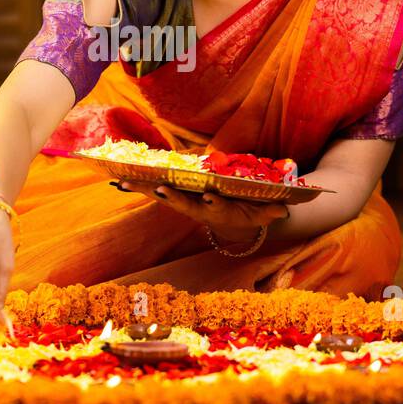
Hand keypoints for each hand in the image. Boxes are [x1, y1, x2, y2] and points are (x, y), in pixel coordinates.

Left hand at [116, 180, 288, 244]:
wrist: (232, 223)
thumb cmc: (250, 214)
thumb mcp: (262, 214)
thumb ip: (270, 212)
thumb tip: (284, 210)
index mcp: (219, 211)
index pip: (215, 208)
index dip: (212, 204)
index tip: (209, 198)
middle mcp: (197, 208)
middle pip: (182, 203)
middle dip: (170, 197)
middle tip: (158, 190)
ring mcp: (184, 202)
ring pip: (162, 195)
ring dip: (143, 190)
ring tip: (123, 183)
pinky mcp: (175, 195)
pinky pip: (154, 188)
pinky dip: (138, 184)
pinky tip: (118, 180)